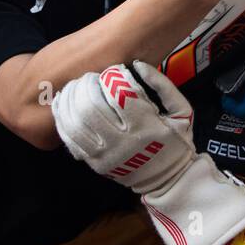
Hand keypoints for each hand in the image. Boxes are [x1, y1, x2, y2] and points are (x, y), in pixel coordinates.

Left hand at [52, 61, 244, 244]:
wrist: (167, 180)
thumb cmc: (175, 141)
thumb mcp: (183, 112)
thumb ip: (163, 85)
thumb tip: (138, 64)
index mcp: (146, 125)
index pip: (120, 93)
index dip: (113, 76)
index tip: (115, 71)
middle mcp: (122, 140)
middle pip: (91, 106)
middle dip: (87, 84)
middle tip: (90, 77)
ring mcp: (105, 154)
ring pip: (76, 121)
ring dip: (71, 98)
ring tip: (74, 86)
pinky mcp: (94, 163)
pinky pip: (70, 138)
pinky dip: (62, 117)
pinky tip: (62, 103)